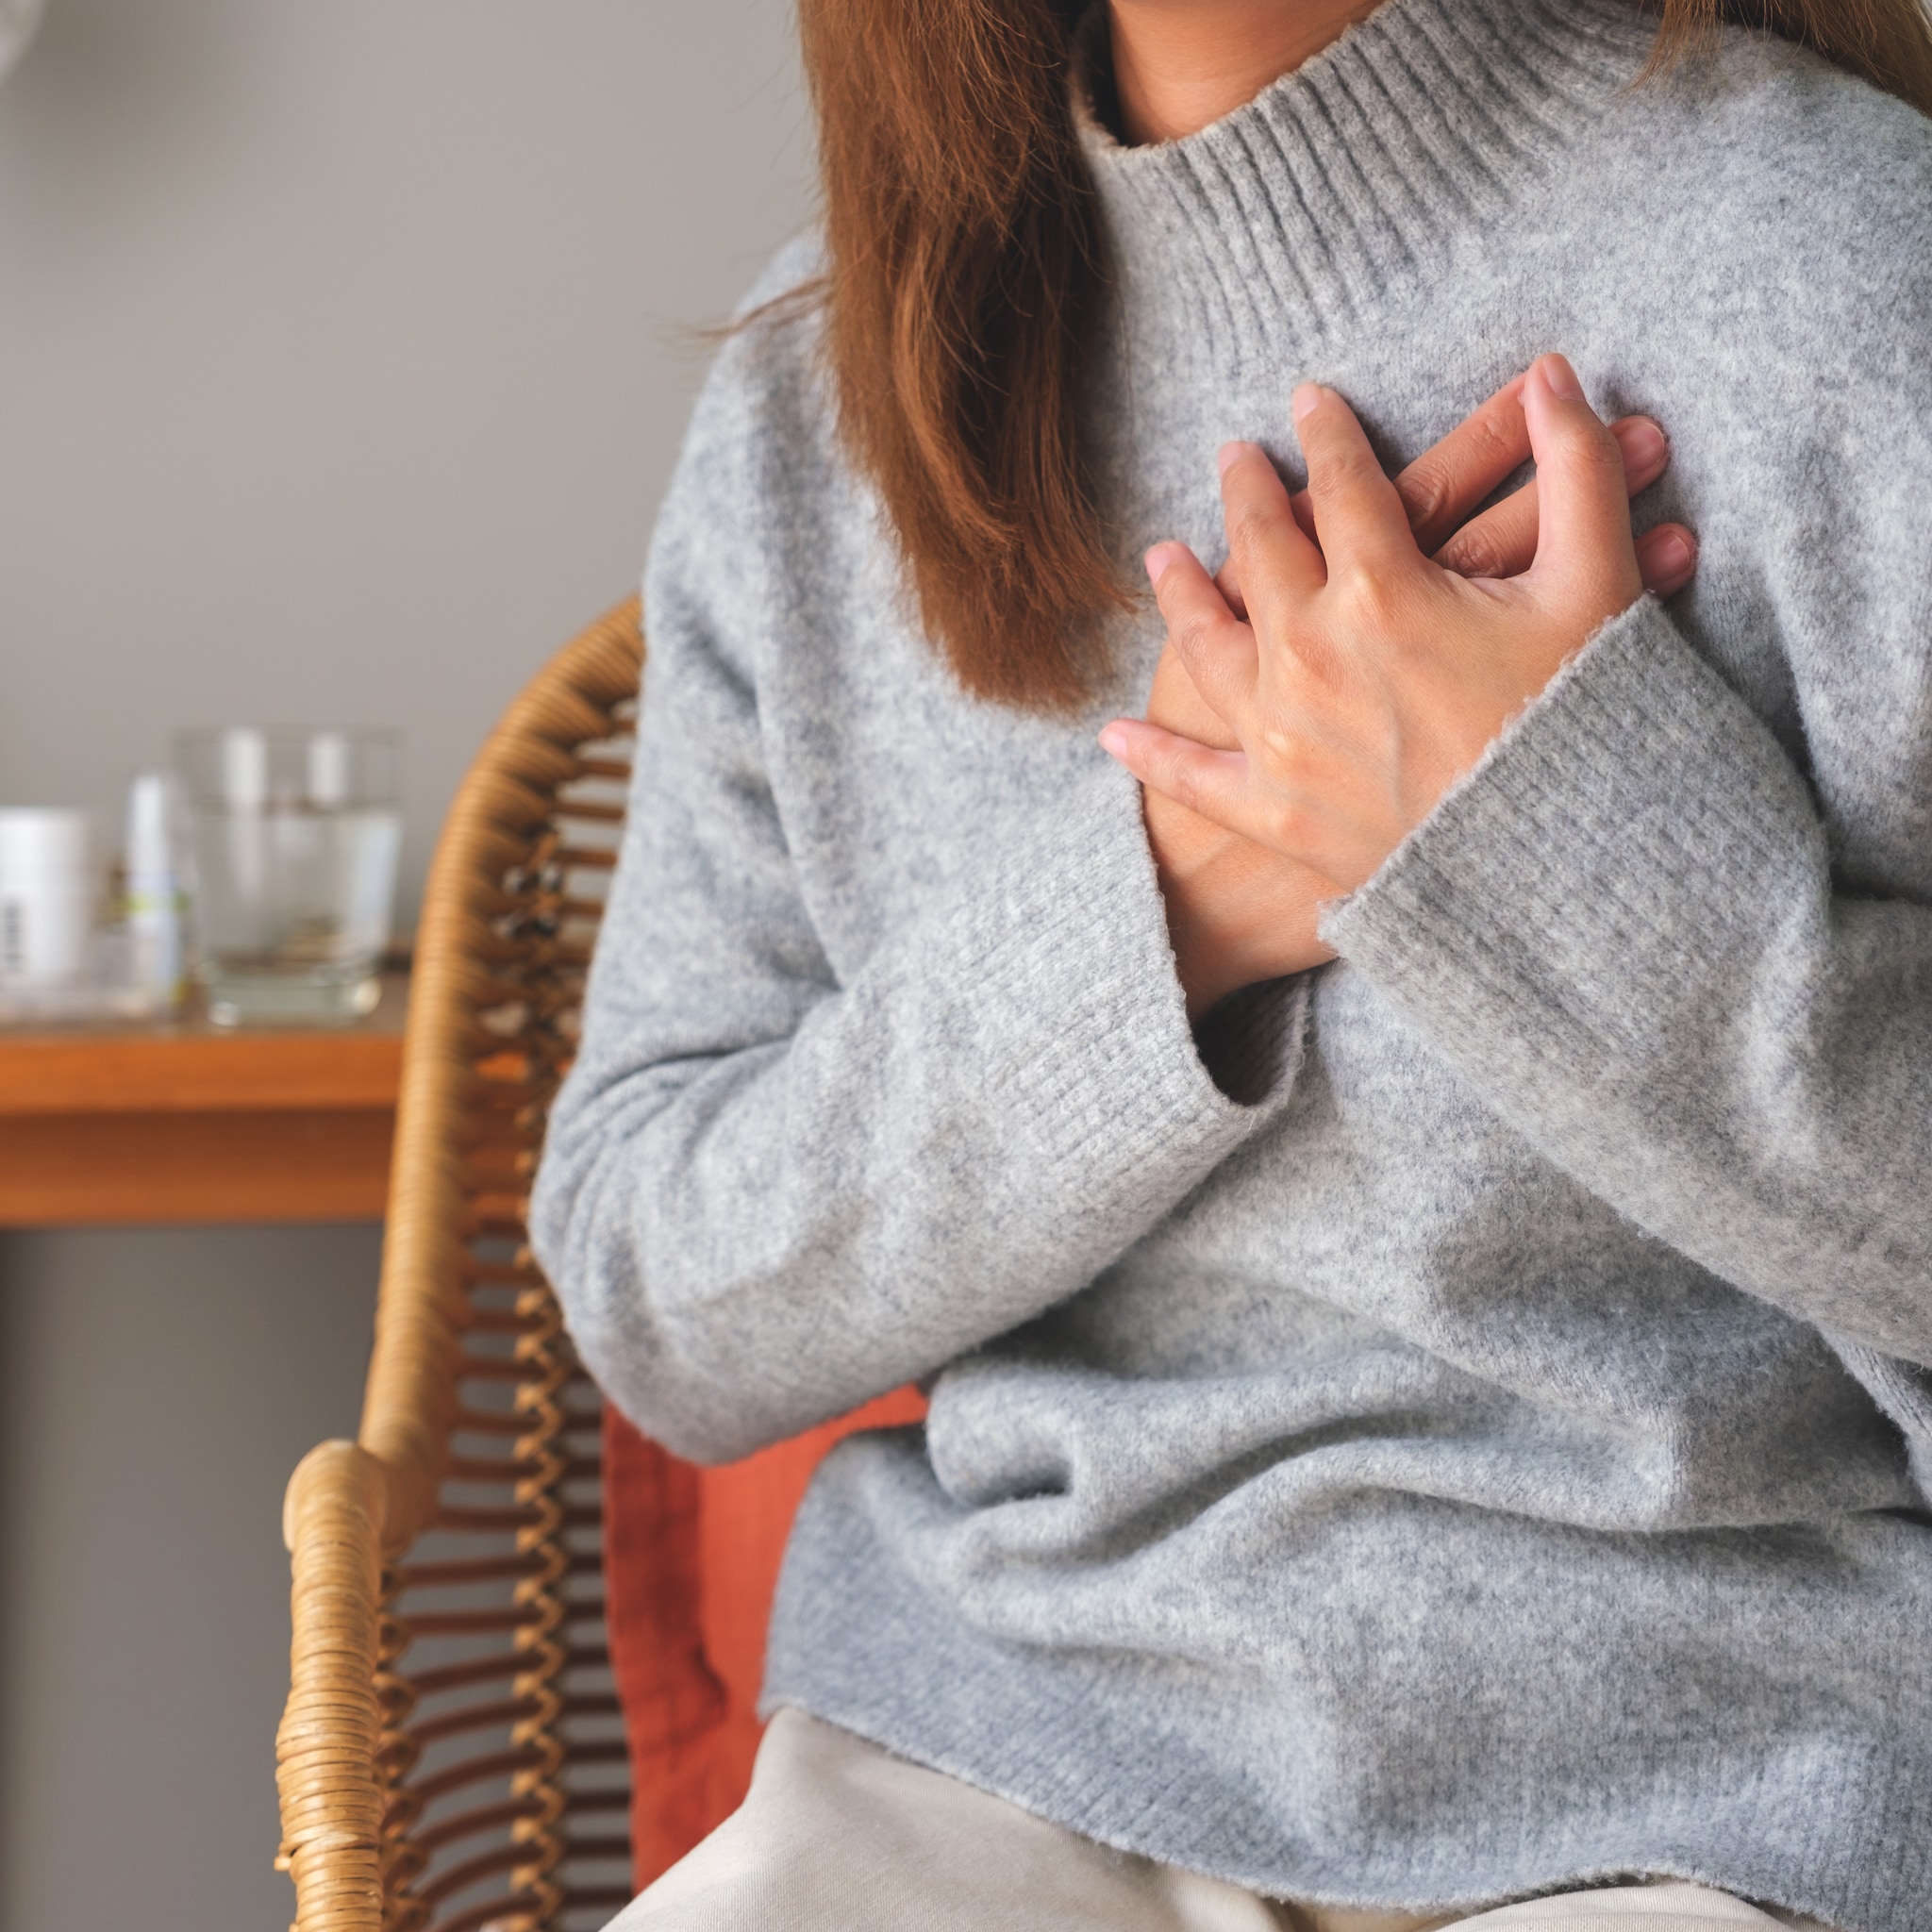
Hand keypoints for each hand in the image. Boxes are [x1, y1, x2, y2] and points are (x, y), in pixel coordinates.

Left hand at [1109, 355, 1646, 920]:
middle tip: (1232, 458)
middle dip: (1246, 493)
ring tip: (1162, 557)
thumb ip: (1575, 468)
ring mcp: (1281, 735)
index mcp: (1380, 589)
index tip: (1308, 402)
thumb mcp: (1597, 584)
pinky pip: (1194, 777)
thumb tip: (1556, 371)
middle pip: (1260, 549)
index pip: (1342, 484)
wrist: (1560, 870)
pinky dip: (1152, 753)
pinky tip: (1115, 733)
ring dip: (1181, 593)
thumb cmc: (1583, 725)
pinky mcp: (1274, 811)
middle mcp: (1308, 653)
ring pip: (1208, 644)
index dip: (1326, 434)